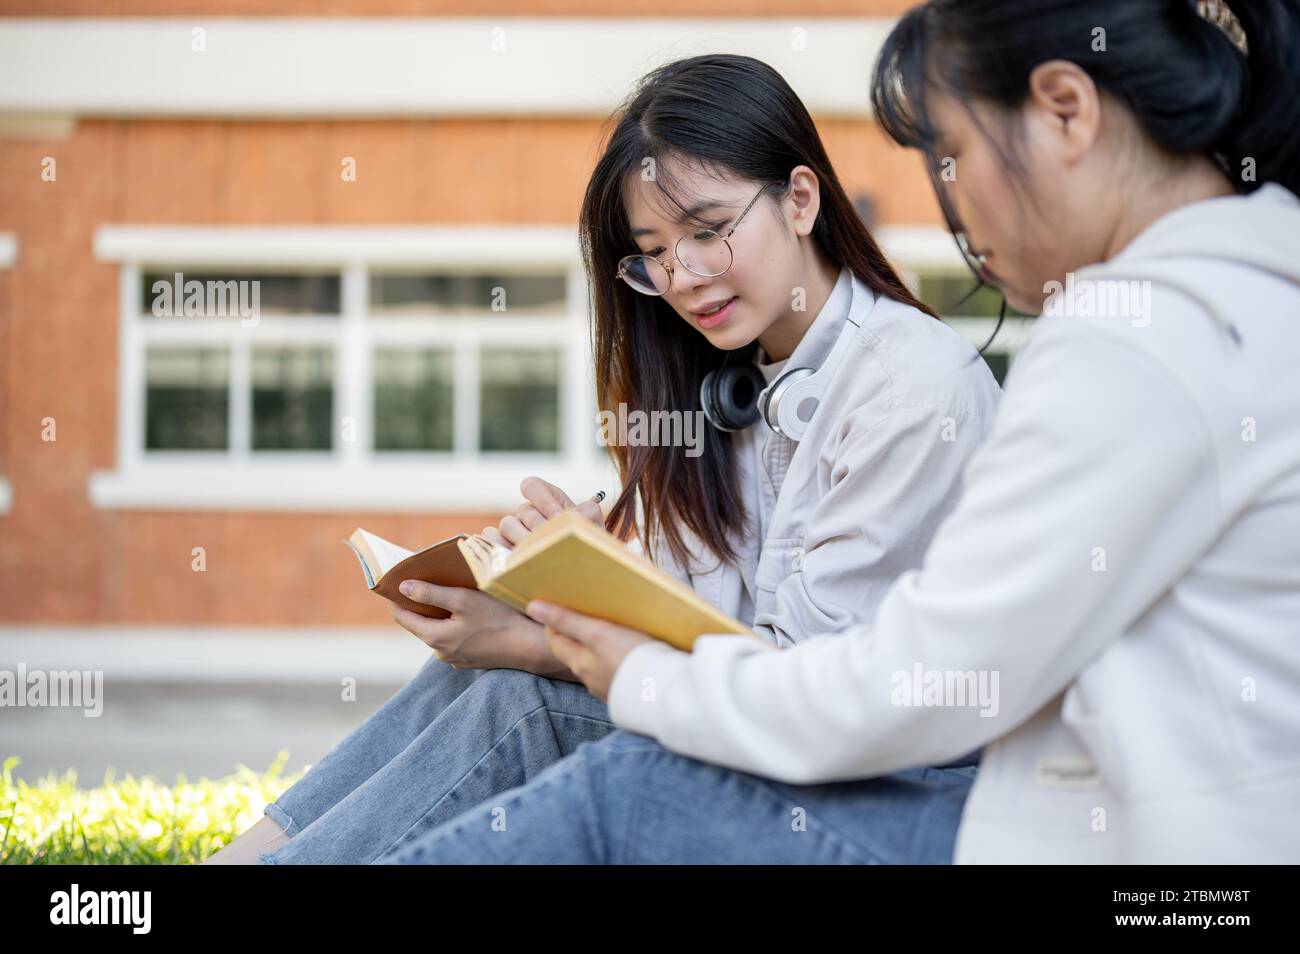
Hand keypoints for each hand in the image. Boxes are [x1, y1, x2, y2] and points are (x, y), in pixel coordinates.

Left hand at [390, 582, 575, 679]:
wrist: (530, 646)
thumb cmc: (498, 619)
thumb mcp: (463, 599)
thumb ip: (431, 593)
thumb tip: (403, 588)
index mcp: (434, 637)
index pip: (402, 616)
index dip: (395, 598)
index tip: (394, 581)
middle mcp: (441, 652)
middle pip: (421, 623)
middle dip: (419, 603)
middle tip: (422, 580)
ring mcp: (457, 658)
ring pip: (439, 631)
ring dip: (439, 613)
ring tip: (447, 592)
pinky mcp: (472, 659)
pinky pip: (455, 638)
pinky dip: (455, 624)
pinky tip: (468, 611)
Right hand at [484, 476, 604, 548]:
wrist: (580, 572)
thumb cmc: (585, 546)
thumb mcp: (592, 527)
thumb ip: (587, 513)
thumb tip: (572, 514)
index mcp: (549, 500)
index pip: (532, 486)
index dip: (544, 501)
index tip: (559, 518)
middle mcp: (528, 512)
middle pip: (524, 511)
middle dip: (541, 528)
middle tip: (554, 544)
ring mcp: (514, 529)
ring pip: (507, 524)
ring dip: (524, 541)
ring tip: (540, 556)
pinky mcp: (501, 546)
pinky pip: (490, 538)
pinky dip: (499, 546)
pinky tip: (515, 559)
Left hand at [526, 600, 654, 700]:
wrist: (667, 690)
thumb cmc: (631, 656)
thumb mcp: (597, 632)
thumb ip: (566, 620)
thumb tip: (533, 608)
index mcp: (580, 663)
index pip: (555, 641)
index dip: (552, 622)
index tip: (557, 605)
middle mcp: (590, 679)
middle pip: (574, 653)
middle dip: (573, 635)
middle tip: (580, 614)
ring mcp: (610, 688)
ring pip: (594, 664)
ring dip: (595, 649)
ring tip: (605, 632)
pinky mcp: (628, 692)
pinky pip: (614, 673)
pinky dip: (614, 661)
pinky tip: (627, 655)